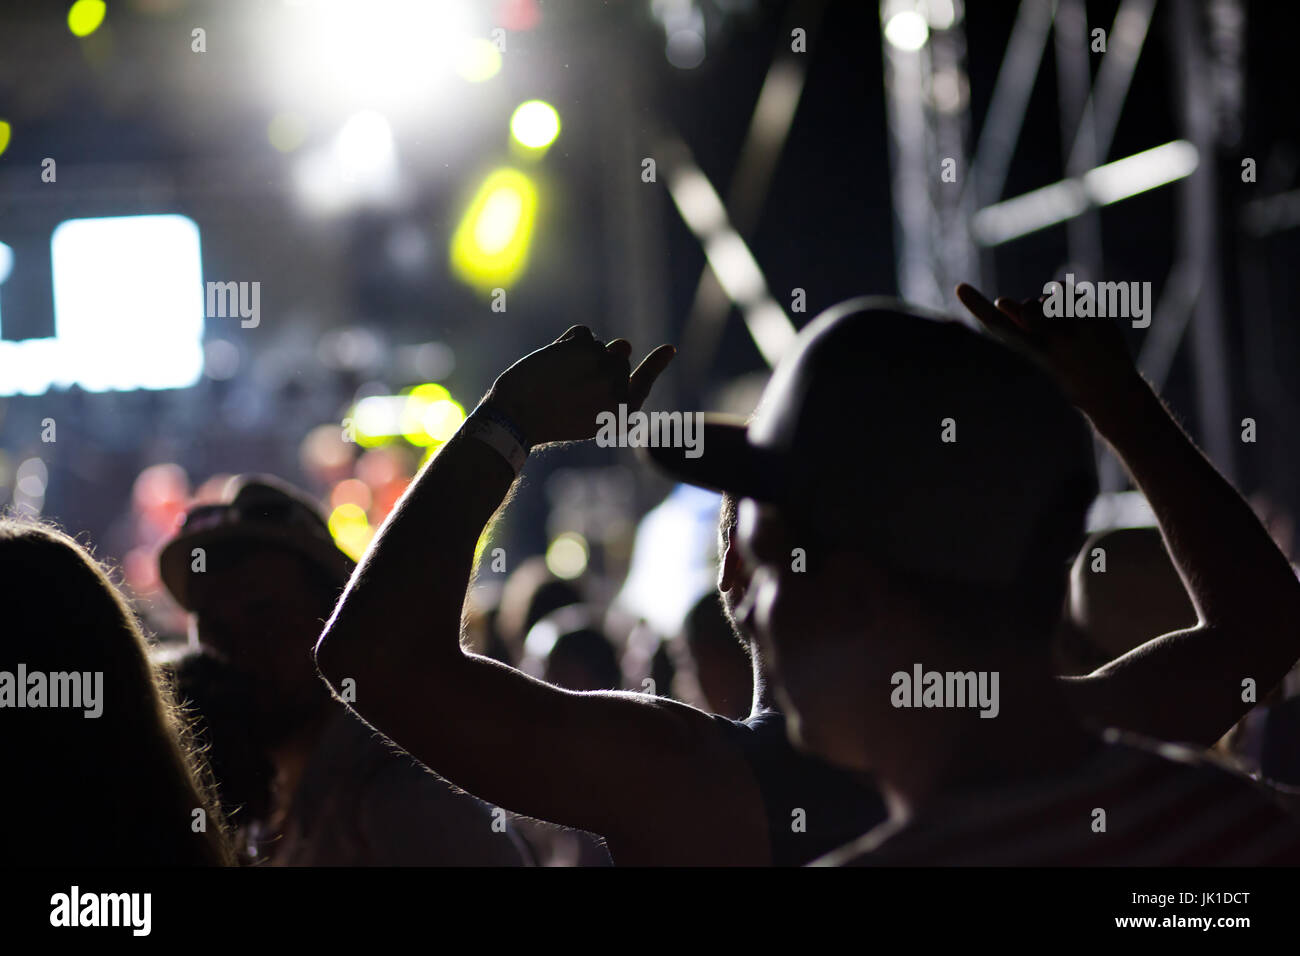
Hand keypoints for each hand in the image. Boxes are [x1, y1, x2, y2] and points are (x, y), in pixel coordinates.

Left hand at [485, 326, 675, 445]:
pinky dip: (570, 342)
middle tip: (572, 384)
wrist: (517, 416)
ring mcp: (603, 364)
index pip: (644, 382)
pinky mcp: (583, 344)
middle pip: (619, 357)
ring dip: (581, 354)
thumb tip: (623, 347)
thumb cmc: (551, 421)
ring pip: (599, 345)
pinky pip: (584, 333)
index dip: (656, 364)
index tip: (669, 349)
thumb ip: (612, 390)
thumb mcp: (588, 418)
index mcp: (622, 412)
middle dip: (600, 361)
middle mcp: (619, 386)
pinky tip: (555, 361)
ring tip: (559, 377)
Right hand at [955, 282, 1140, 414]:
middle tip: (1041, 325)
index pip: (998, 326)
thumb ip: (1018, 329)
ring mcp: (1077, 330)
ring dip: (1051, 304)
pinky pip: (1067, 292)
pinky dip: (1067, 299)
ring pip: (1049, 295)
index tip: (961, 287)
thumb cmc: (1064, 374)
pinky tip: (1078, 320)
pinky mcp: (1093, 319)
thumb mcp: (1036, 355)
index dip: (977, 306)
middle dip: (1028, 308)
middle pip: (1026, 306)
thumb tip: (1001, 302)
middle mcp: (1052, 343)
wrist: (1110, 393)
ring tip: (1066, 328)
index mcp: (1032, 355)